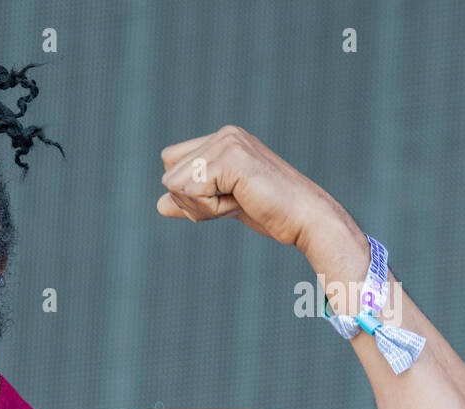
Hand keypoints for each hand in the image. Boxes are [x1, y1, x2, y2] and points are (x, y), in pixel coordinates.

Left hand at [157, 125, 360, 263]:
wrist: (304, 219)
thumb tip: (159, 205)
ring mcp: (228, 142)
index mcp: (221, 139)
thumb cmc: (269, 212)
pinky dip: (211, 209)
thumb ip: (191, 202)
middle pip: (168, 176)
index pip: (170, 161)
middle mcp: (223, 134)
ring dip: (203, 207)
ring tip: (238, 201)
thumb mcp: (221, 205)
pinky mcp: (232, 157)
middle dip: (193, 203)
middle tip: (233, 201)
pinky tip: (241, 202)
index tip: (224, 196)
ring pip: (175, 185)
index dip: (187, 190)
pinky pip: (193, 192)